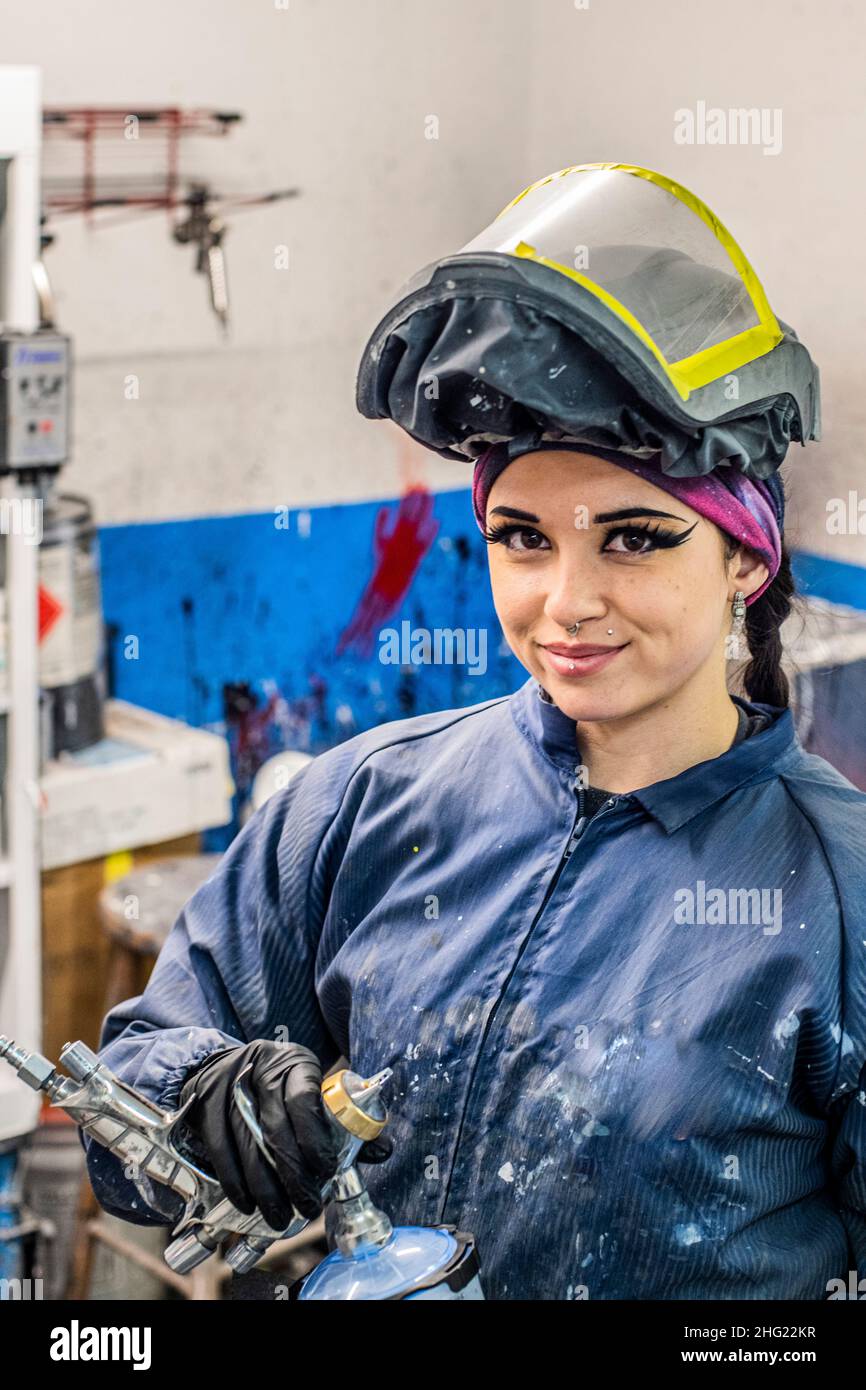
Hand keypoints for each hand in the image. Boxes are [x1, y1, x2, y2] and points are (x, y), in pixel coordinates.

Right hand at [176, 1040, 390, 1229]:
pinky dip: (235, 1182)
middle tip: (308, 1206)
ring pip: (247, 1145)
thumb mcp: (312, 1091)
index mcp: (294, 1063)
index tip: (327, 1171)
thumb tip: (383, 1151)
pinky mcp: (206, 1104)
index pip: (305, 1100)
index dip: (315, 1139)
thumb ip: (344, 1122)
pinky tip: (248, 1204)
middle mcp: (260, 1070)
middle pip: (276, 1129)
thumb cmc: (282, 1087)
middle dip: (293, 1175)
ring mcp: (228, 1086)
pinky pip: (220, 1150)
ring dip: (265, 1188)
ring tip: (281, 1217)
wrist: (228, 1065)